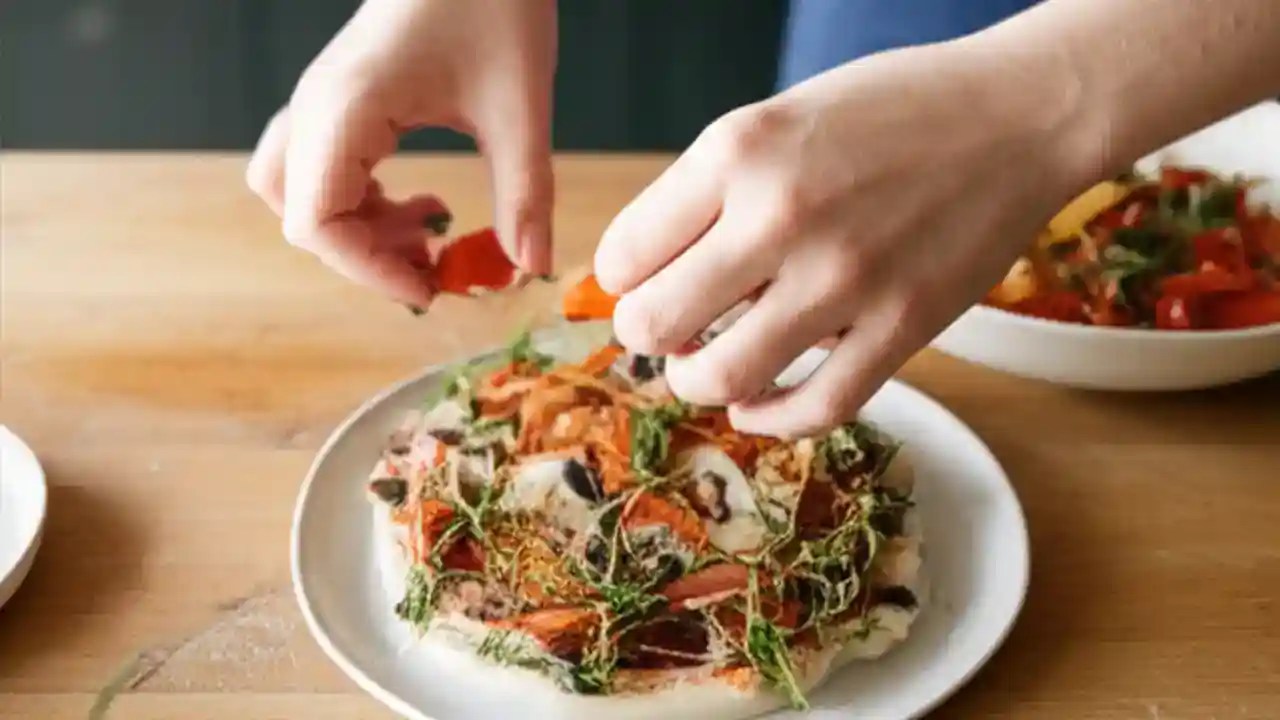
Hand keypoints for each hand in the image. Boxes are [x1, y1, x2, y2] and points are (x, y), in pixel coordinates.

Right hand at [246, 0, 556, 306]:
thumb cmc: (495, 2)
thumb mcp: (520, 106)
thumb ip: (526, 192)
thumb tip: (531, 267)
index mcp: (346, 107)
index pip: (314, 221)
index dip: (366, 270)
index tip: (430, 288)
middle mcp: (318, 106)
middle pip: (299, 214)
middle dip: (364, 255)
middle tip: (437, 266)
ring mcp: (323, 101)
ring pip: (300, 194)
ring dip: (359, 230)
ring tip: (431, 232)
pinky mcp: (343, 99)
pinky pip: (322, 169)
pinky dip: (363, 202)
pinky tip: (424, 201)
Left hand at [595, 41, 1096, 436]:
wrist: (1019, 115)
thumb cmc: (890, 110)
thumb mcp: (776, 119)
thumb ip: (708, 193)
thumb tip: (645, 275)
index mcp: (738, 150)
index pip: (623, 254)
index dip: (621, 278)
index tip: (642, 279)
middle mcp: (782, 215)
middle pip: (653, 323)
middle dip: (647, 333)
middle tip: (670, 323)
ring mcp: (845, 279)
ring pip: (720, 378)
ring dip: (697, 381)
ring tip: (706, 362)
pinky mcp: (903, 328)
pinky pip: (812, 408)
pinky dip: (768, 420)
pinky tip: (754, 406)